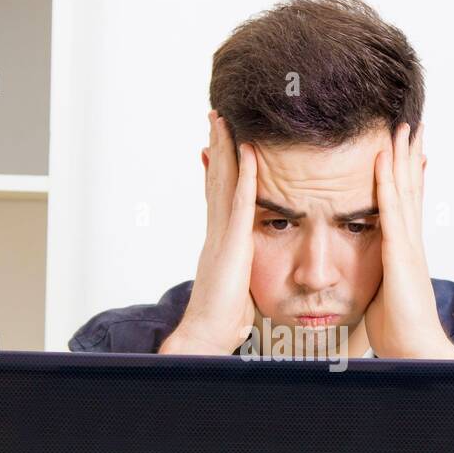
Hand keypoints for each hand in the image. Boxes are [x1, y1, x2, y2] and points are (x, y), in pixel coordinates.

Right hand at [161, 111, 258, 354]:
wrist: (206, 334)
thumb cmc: (223, 320)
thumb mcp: (236, 287)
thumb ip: (241, 272)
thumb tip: (247, 273)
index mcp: (219, 241)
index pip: (217, 197)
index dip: (217, 169)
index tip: (217, 145)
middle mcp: (216, 232)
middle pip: (215, 180)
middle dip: (216, 148)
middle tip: (216, 118)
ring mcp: (221, 235)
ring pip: (222, 182)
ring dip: (225, 149)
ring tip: (223, 120)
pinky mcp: (231, 243)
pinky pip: (239, 201)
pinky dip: (243, 174)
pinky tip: (248, 151)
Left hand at [363, 122, 453, 359]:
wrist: (416, 351)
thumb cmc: (397, 332)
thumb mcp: (383, 296)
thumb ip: (377, 279)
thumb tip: (369, 276)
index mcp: (405, 253)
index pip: (407, 206)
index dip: (408, 177)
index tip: (407, 152)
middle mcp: (410, 243)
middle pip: (410, 189)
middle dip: (410, 156)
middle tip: (411, 124)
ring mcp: (408, 245)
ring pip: (404, 191)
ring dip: (402, 157)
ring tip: (402, 127)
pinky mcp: (400, 253)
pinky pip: (390, 209)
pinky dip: (387, 182)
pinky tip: (382, 158)